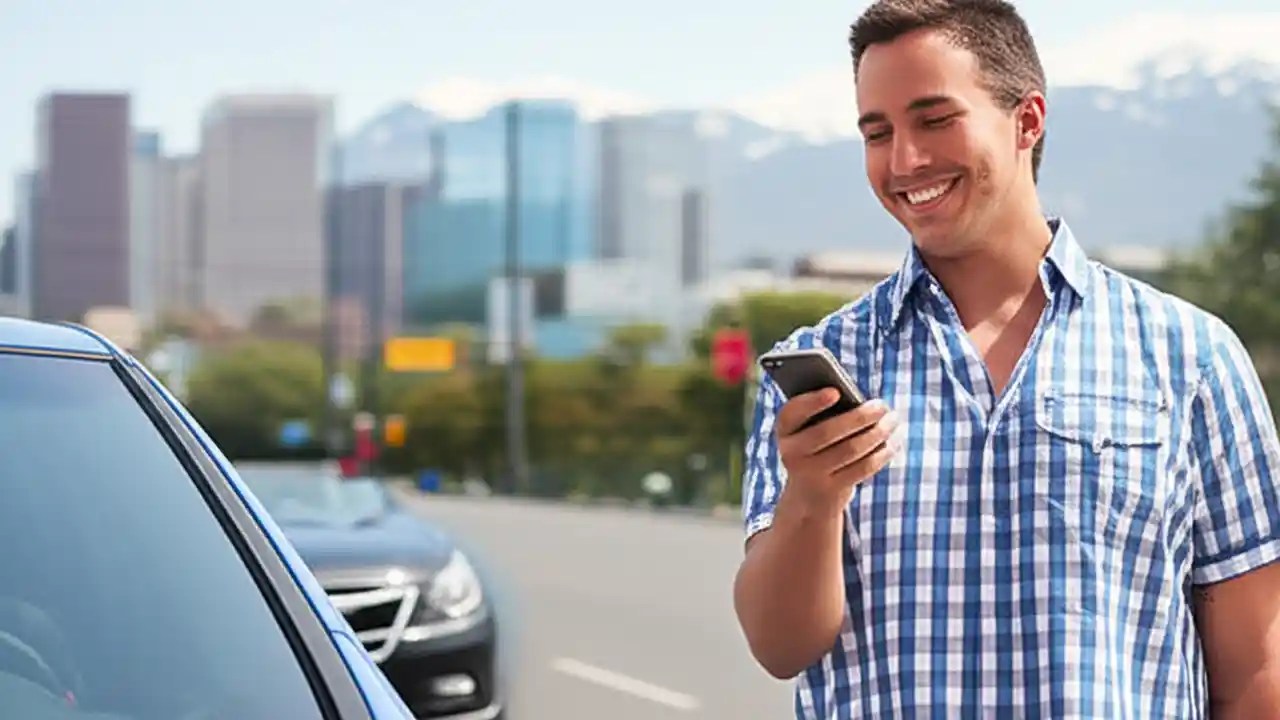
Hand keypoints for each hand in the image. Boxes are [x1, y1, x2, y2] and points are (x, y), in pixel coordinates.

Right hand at [775, 390, 901, 510]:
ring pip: (850, 450)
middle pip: (827, 432)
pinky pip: (862, 468)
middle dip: (859, 417)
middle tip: (882, 405)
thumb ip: (827, 413)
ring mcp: (810, 475)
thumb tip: (862, 403)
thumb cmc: (817, 448)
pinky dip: (882, 452)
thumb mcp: (812, 430)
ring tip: (893, 420)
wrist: (809, 494)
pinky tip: (894, 440)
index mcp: (785, 430)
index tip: (836, 391)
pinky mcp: (831, 490)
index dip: (812, 402)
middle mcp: (791, 453)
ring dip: (877, 432)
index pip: (792, 412)